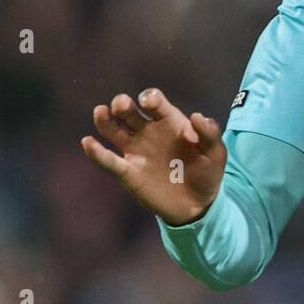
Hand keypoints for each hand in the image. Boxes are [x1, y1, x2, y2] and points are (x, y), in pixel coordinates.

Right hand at [81, 88, 226, 225]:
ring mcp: (136, 151)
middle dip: (122, 105)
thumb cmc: (208, 172)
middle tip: (121, 105)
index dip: (150, 98)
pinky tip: (87, 142)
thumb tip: (197, 116)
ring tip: (100, 112)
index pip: (155, 102)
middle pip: (129, 112)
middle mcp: (148, 132)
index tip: (149, 103)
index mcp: (170, 121)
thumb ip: (210, 133)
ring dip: (105, 121)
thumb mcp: (216, 152)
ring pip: (113, 130)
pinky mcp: (128, 172)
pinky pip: (108, 161)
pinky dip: (96, 152)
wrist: (198, 204)